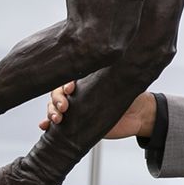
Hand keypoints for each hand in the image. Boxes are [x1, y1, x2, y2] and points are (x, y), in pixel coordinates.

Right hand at [38, 80, 156, 138]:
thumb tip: (119, 58)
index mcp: (86, 82)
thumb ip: (117, 72)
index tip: (71, 89)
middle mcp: (78, 94)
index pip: (68, 79)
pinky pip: (56, 125)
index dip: (66, 84)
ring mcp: (75, 110)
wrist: (138, 115)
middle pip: (57, 93)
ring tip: (58, 118)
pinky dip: (47, 124)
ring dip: (51, 112)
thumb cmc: (131, 94)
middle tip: (64, 107)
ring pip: (53, 108)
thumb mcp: (125, 81)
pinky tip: (45, 126)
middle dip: (56, 99)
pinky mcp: (75, 125)